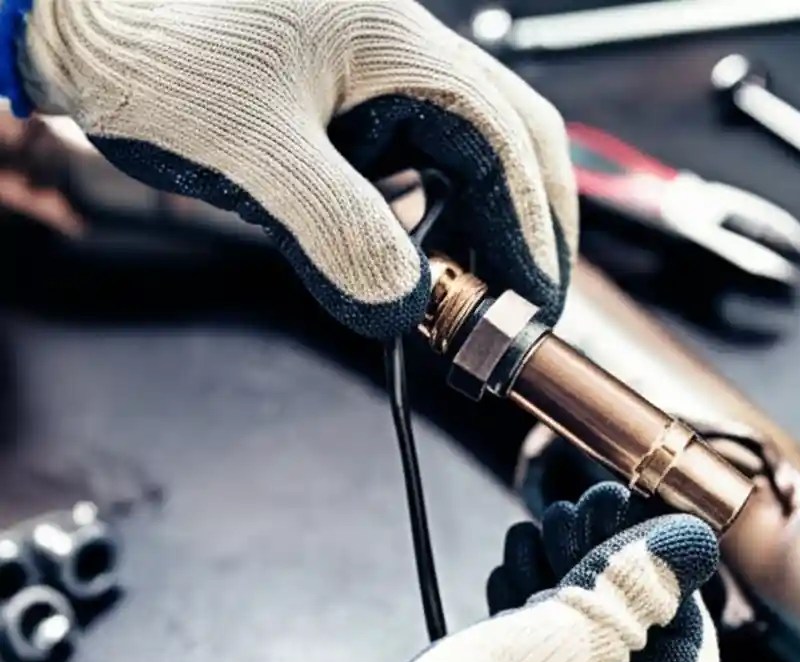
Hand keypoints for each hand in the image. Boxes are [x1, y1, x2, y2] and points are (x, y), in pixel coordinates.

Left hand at [15, 0, 576, 338]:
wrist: (76, 19)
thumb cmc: (150, 55)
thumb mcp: (250, 153)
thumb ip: (337, 231)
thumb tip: (404, 306)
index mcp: (393, 40)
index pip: (500, 139)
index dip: (528, 227)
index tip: (534, 299)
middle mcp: (400, 45)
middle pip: (511, 132)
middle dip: (530, 218)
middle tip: (526, 297)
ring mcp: (377, 66)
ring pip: (470, 143)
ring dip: (484, 214)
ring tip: (475, 283)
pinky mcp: (349, 91)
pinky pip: (420, 149)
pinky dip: (435, 204)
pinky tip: (418, 245)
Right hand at [359, 483, 721, 661]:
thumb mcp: (563, 645)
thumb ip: (635, 592)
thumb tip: (694, 542)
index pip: (685, 635)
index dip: (656, 562)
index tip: (625, 509)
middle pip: (634, 632)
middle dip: (603, 558)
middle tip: (578, 508)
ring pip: (584, 639)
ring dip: (561, 572)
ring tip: (536, 529)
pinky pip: (540, 661)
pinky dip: (528, 608)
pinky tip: (512, 568)